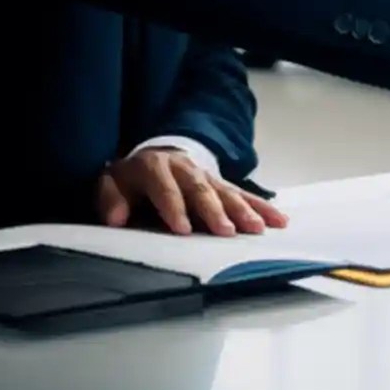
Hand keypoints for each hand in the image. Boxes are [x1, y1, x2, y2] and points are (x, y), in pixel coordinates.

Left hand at [97, 147, 287, 235]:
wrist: (156, 158)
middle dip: (215, 211)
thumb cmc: (133, 180)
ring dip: (244, 210)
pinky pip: (244, 194)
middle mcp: (185, 168)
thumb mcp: (113, 183)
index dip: (174, 208)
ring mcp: (207, 175)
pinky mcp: (223, 184)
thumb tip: (116, 218)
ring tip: (257, 228)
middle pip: (201, 190)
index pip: (165, 188)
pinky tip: (278, 220)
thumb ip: (111, 199)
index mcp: (155, 167)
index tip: (184, 230)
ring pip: (227, 192)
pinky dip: (262, 207)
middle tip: (226, 231)